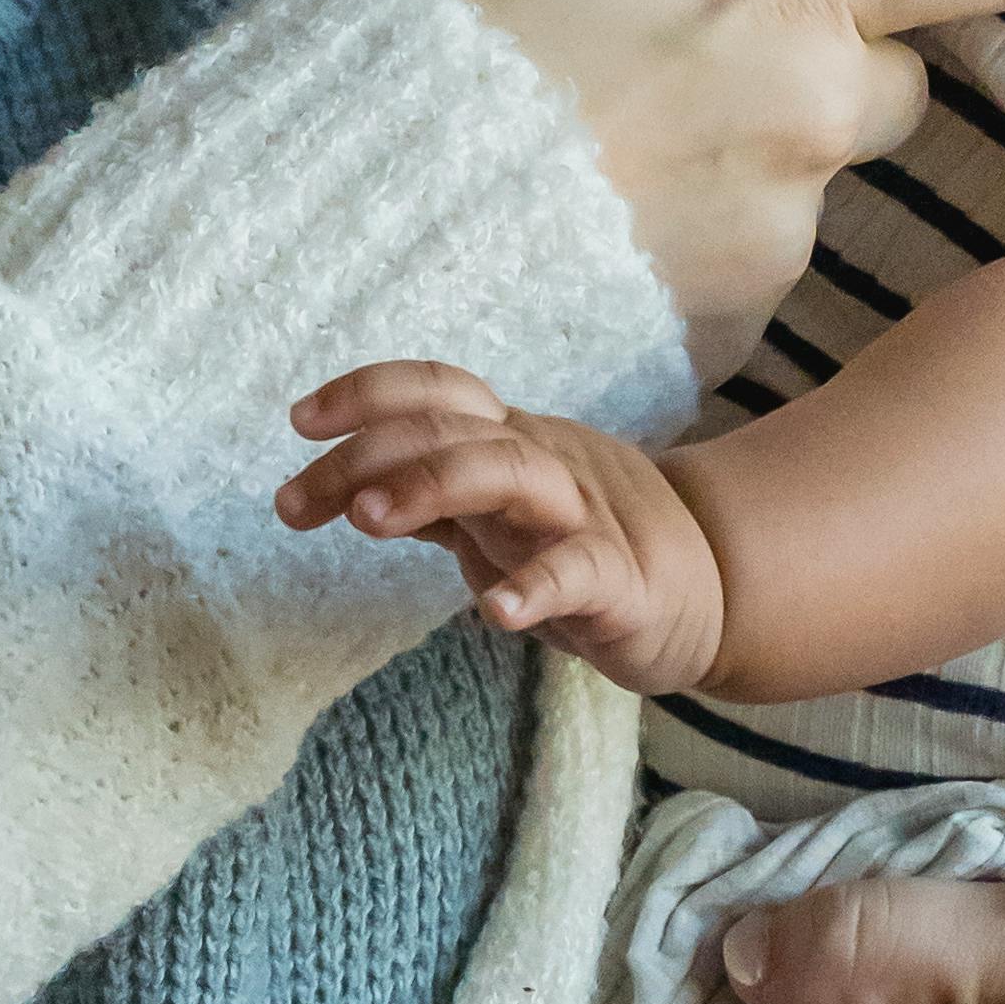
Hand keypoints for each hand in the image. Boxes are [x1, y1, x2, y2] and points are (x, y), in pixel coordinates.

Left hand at [277, 362, 731, 694]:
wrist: (712, 586)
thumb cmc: (584, 546)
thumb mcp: (494, 516)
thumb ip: (428, 499)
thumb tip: (339, 486)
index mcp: (510, 442)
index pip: (438, 391)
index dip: (367, 391)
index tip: (299, 420)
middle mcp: (543, 464)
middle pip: (451, 431)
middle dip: (365, 457)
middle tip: (292, 504)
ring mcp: (584, 518)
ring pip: (509, 475)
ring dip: (430, 487)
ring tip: (367, 519)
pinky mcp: (622, 584)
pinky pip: (579, 573)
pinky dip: (538, 586)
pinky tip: (498, 612)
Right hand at [383, 0, 1004, 372]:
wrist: (345, 203)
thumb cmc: (437, 33)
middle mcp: (810, 111)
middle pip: (892, 96)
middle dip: (823, 88)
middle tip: (682, 83)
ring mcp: (773, 234)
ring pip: (802, 196)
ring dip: (725, 182)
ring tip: (585, 164)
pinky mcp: (725, 332)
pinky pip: (735, 281)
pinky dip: (679, 263)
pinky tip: (585, 238)